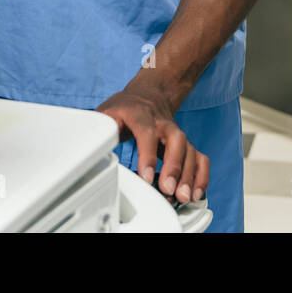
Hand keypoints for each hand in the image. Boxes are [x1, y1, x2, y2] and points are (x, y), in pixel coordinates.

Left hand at [97, 84, 208, 203]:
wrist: (150, 94)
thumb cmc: (127, 107)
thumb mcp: (108, 110)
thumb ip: (99, 126)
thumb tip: (90, 142)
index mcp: (141, 115)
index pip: (147, 133)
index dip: (148, 156)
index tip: (147, 177)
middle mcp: (163, 124)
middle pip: (175, 141)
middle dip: (174, 167)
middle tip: (169, 190)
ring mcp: (177, 134)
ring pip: (190, 151)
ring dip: (189, 175)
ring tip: (184, 197)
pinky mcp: (186, 144)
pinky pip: (200, 157)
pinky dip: (201, 175)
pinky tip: (196, 192)